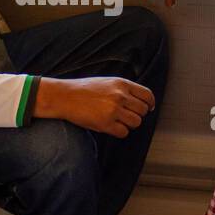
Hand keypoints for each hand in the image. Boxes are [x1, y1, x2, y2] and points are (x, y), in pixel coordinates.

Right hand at [33, 75, 154, 137]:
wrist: (65, 96)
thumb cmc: (85, 89)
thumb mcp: (107, 82)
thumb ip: (124, 90)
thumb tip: (142, 102)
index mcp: (122, 84)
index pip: (147, 95)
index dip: (150, 104)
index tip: (148, 108)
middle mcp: (119, 96)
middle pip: (143, 111)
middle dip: (137, 115)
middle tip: (125, 115)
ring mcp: (113, 110)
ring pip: (136, 123)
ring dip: (128, 124)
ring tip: (117, 121)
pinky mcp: (105, 124)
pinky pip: (124, 132)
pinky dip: (119, 132)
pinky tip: (111, 126)